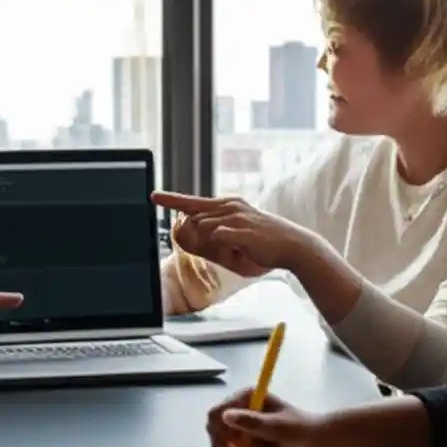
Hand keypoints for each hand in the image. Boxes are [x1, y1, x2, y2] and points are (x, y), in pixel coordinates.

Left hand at [154, 191, 318, 276]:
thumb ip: (208, 241)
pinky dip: (223, 246)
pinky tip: (241, 248)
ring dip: (214, 246)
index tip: (154, 196)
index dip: (171, 199)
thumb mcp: (230, 244)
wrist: (293, 248)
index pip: (192, 201)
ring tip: (238, 250)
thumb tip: (188, 238)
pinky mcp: (242, 228)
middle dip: (197, 239)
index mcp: (226, 206)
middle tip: (223, 250)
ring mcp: (236, 215)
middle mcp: (229, 205)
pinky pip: (218, 236)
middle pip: (192, 219)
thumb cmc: (260, 247)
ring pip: (203, 229)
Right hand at [207, 387, 324, 446]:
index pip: (217, 413)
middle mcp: (240, 407)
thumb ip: (253, 422)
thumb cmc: (302, 432)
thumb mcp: (278, 427)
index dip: (219, 432)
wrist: (321, 444)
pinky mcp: (244, 439)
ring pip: (220, 440)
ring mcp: (241, 423)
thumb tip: (226, 416)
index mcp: (246, 397)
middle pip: (214, 426)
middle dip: (224, 443)